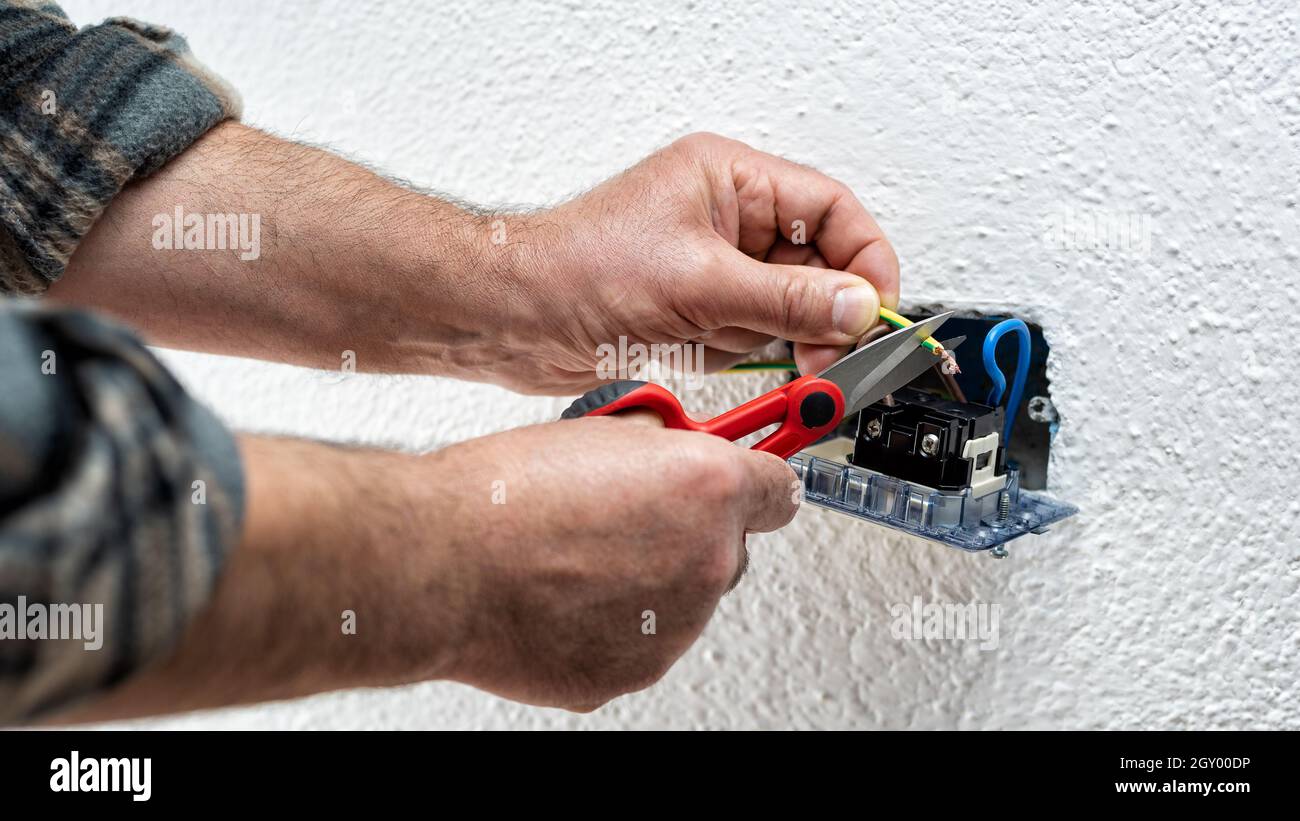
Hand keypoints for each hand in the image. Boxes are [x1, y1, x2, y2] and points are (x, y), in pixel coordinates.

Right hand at [53, 418, 796, 720]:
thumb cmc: (501, 494)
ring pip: (685, 596)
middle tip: (634, 518)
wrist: (439, 563)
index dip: (756, 483)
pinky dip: (619, 623)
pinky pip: (645, 639)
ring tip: (580, 558)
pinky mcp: (634, 669)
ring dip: (653, 578)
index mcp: (705, 488)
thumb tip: (677, 451)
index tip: (754, 483)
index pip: (780, 488)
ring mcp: (674, 624)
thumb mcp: (601, 431)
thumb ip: (662, 447)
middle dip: (694, 532)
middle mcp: (705, 560)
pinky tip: (568, 595)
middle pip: (731, 547)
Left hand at [497, 132, 899, 392]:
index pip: (832, 210)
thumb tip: (857, 306)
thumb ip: (789, 298)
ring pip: (786, 307)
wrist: (515, 321)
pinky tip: (695, 348)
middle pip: (816, 264)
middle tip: (824, 352)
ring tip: (721, 339)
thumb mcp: (700, 285)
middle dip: (816, 311)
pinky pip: (749, 335)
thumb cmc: (578, 271)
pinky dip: (735, 351)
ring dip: (766, 335)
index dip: (865, 261)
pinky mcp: (698, 308)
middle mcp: (726, 218)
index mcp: (730, 179)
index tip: (876, 311)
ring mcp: (713, 266)